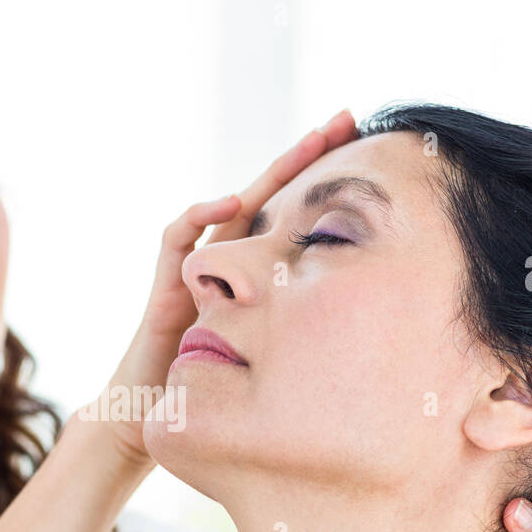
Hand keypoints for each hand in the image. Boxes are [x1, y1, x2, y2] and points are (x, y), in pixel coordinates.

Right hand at [91, 109, 358, 467]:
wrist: (154, 411)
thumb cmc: (215, 389)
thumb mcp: (276, 358)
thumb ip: (307, 341)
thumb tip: (376, 342)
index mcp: (253, 275)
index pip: (292, 218)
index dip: (324, 186)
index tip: (367, 154)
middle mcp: (226, 262)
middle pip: (268, 197)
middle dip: (305, 156)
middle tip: (344, 120)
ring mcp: (195, 268)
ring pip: (230, 207)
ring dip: (267, 176)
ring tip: (305, 147)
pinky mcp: (167, 283)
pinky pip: (178, 238)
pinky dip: (201, 215)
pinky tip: (230, 202)